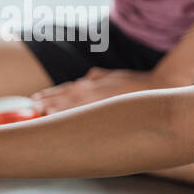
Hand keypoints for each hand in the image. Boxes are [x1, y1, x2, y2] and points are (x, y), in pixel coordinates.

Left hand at [30, 68, 159, 113]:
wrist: (160, 87)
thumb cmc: (138, 84)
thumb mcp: (116, 75)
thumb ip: (101, 75)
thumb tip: (89, 76)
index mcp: (95, 83)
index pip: (68, 89)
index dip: (51, 94)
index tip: (37, 98)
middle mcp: (94, 89)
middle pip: (66, 95)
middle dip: (48, 100)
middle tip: (33, 106)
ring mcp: (100, 98)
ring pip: (73, 103)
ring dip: (55, 107)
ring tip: (40, 111)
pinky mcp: (107, 106)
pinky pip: (85, 112)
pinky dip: (70, 114)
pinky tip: (59, 118)